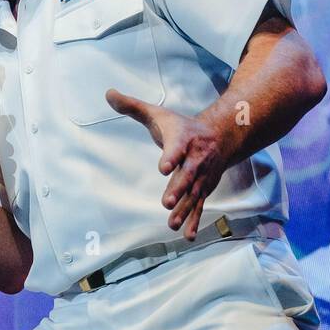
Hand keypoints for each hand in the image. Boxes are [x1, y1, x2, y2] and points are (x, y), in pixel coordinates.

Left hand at [105, 88, 230, 240]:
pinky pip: (199, 205)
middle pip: (187, 175)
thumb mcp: (159, 114)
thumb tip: (108, 93)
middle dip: (178, 188)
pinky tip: (188, 236)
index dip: (171, 157)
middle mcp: (195, 159)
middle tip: (166, 201)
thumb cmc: (182, 127)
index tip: (163, 167)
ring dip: (183, 210)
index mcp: (183, 140)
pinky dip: (195, 220)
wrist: (222, 136)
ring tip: (171, 224)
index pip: (177, 148)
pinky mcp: (204, 189)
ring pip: (193, 194)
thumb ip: (133, 106)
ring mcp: (201, 176)